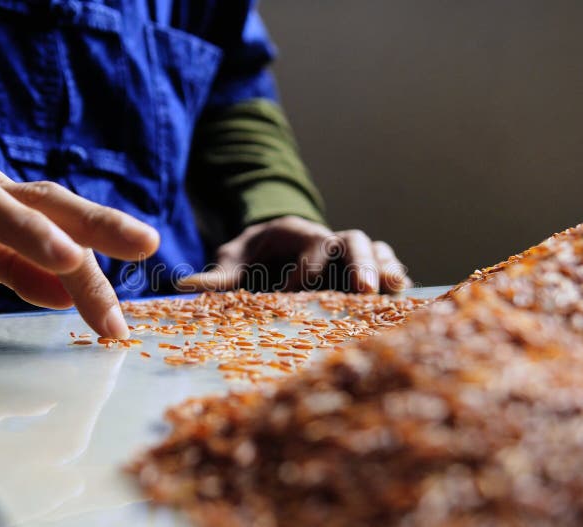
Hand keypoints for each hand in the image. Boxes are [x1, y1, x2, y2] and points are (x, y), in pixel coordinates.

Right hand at [0, 164, 158, 337]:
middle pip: (41, 199)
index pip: (67, 215)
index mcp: (10, 201)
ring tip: (69, 258)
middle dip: (93, 220)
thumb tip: (72, 296)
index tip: (150, 249)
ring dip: (29, 230)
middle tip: (140, 242)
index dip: (109, 229)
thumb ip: (29, 273)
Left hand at [177, 215, 410, 293]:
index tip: (299, 290)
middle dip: (360, 264)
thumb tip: (182, 286)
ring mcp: (347, 255)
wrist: (271, 249)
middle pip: (354, 240)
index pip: (312, 242)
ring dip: (385, 269)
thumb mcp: (232, 261)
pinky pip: (385, 266)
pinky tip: (400, 297)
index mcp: (296, 234)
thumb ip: (217, 275)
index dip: (310, 265)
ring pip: (377, 250)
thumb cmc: (251, 256)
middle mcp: (327, 240)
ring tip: (394, 290)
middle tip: (362, 290)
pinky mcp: (359, 271)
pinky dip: (393, 277)